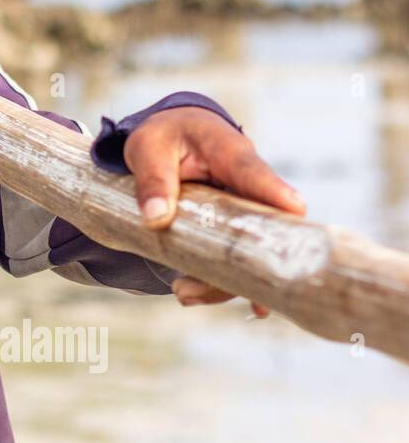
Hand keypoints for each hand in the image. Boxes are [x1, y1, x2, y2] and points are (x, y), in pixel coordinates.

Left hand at [122, 106, 306, 317]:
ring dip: (224, 278)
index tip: (294, 211)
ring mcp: (245, 209)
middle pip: (262, 223)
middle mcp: (247, 184)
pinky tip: (231, 304)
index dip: (274, 192)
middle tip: (216, 282)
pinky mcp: (236, 229)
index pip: (253, 172)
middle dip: (250, 256)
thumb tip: (156, 218)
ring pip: (250, 249)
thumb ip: (152, 180)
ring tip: (183, 292)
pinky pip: (238, 258)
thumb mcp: (147, 149)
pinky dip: (229, 282)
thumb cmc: (164, 138)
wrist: (170, 138)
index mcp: (229, 152)